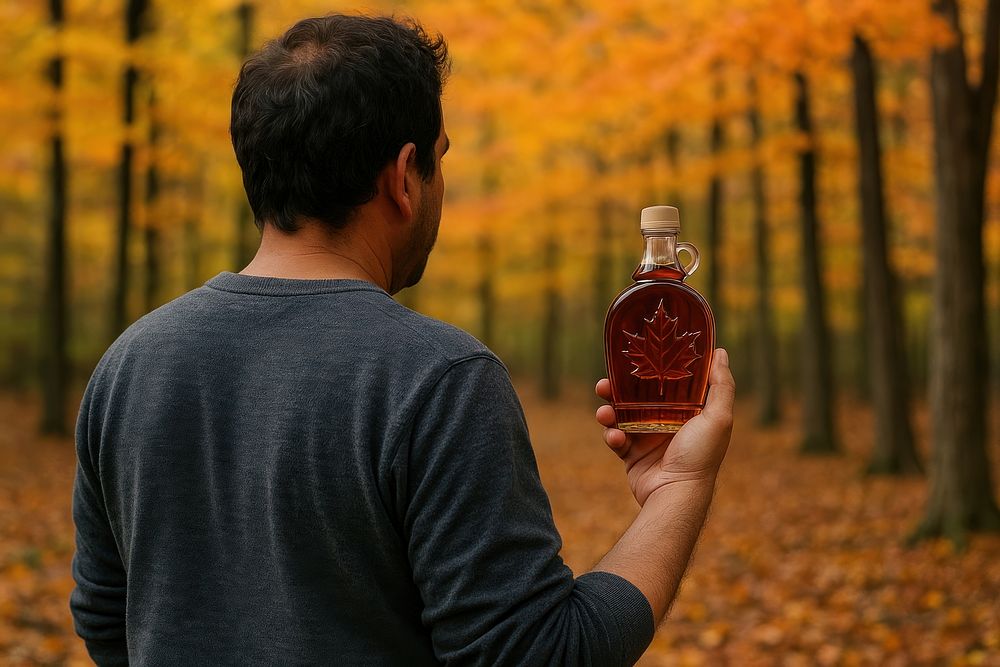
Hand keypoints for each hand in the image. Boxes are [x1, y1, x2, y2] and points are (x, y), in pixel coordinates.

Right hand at [595, 348, 735, 505]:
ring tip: (604, 413)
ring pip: (620, 416)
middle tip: (604, 385)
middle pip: (636, 397)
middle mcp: (666, 423)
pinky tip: (615, 438)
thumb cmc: (700, 456)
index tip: (634, 359)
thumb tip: (721, 352)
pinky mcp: (632, 455)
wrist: (676, 494)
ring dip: (608, 411)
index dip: (650, 370)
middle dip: (617, 389)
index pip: (665, 384)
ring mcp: (647, 439)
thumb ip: (721, 386)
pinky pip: (616, 438)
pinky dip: (611, 436)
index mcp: (687, 412)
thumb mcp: (718, 418)